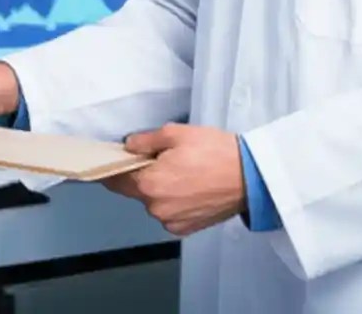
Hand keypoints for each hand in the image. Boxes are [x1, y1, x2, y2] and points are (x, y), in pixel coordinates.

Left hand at [103, 124, 244, 236]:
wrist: (252, 178)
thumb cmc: (216, 152)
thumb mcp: (176, 133)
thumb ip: (145, 141)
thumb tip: (128, 146)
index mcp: (149, 184)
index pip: (115, 180)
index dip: (112, 169)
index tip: (110, 162)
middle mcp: (156, 208)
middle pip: (136, 190)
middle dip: (143, 175)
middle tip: (164, 160)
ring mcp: (171, 221)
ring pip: (154, 202)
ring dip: (160, 189)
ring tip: (184, 173)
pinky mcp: (186, 229)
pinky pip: (169, 213)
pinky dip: (174, 202)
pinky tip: (191, 188)